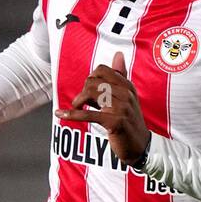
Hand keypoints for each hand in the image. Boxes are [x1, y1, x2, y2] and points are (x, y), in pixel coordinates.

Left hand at [55, 51, 149, 165]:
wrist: (140, 146)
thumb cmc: (129, 121)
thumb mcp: (127, 97)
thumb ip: (120, 76)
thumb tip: (118, 55)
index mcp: (127, 86)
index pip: (102, 70)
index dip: (90, 78)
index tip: (89, 91)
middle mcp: (126, 94)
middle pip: (93, 81)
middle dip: (83, 91)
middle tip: (81, 103)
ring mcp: (121, 108)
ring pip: (90, 93)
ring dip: (78, 101)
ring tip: (76, 108)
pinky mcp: (115, 122)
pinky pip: (88, 114)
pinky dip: (71, 115)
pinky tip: (60, 114)